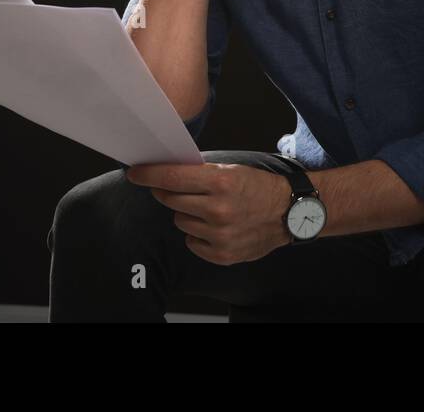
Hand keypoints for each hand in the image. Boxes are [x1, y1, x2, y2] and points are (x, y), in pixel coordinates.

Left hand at [125, 160, 291, 265]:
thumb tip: (167, 171)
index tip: (135, 173)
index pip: (172, 177)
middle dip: (170, 192)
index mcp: (220, 182)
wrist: (288, 213)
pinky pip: (191, 242)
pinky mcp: (221, 253)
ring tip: (210, 210)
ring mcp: (219, 234)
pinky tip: (215, 227)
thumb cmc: (259, 188)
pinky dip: (198, 234)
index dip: (149, 174)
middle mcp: (218, 209)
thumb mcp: (232, 170)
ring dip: (188, 214)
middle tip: (182, 190)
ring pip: (180, 221)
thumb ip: (200, 173)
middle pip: (171, 199)